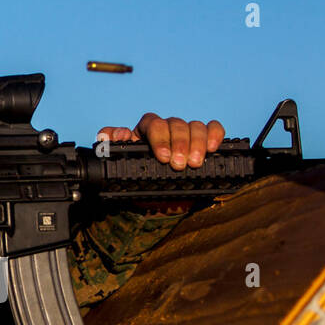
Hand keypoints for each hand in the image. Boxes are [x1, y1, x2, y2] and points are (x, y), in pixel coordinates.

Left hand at [98, 114, 225, 168]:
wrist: (153, 202)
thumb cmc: (135, 180)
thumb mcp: (118, 167)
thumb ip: (109, 148)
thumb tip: (115, 135)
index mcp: (145, 132)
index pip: (152, 122)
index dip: (159, 137)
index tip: (162, 158)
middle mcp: (166, 129)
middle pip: (176, 123)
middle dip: (179, 144)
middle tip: (178, 165)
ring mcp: (186, 135)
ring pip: (195, 125)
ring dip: (197, 143)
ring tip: (195, 164)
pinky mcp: (203, 143)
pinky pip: (212, 128)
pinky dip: (215, 133)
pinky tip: (213, 148)